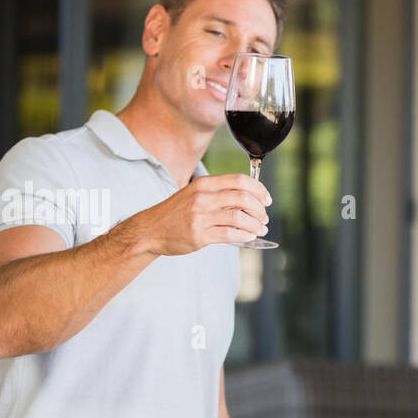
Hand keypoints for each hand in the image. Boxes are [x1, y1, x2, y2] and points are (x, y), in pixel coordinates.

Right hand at [125, 173, 271, 255]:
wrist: (150, 231)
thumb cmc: (175, 213)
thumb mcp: (194, 194)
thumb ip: (218, 194)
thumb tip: (249, 198)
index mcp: (204, 185)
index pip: (239, 181)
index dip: (259, 189)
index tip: (267, 199)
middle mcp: (203, 198)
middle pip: (243, 198)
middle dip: (260, 209)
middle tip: (264, 217)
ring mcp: (200, 217)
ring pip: (239, 217)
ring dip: (255, 224)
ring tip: (260, 228)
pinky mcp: (199, 235)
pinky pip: (230, 234)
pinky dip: (245, 235)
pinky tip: (249, 236)